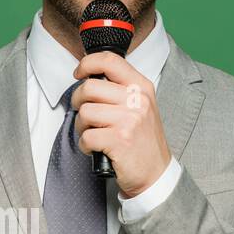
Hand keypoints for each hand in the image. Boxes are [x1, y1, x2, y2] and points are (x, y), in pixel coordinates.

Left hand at [71, 50, 171, 197]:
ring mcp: (129, 120)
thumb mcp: (141, 107)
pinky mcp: (119, 140)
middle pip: (89, 88)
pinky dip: (85, 145)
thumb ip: (120, 89)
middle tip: (85, 114)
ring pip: (85, 112)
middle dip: (78, 102)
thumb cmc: (143, 141)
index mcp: (142, 87)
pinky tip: (96, 148)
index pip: (110, 61)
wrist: (156, 173)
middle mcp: (138, 100)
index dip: (87, 63)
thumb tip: (88, 78)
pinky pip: (86, 136)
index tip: (79, 73)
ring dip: (82, 127)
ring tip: (93, 134)